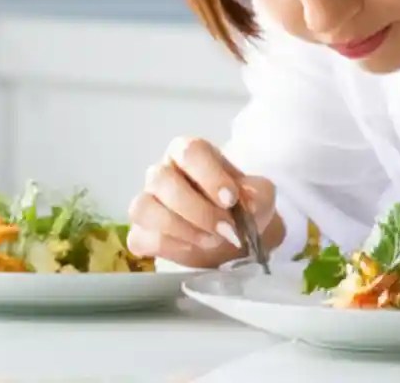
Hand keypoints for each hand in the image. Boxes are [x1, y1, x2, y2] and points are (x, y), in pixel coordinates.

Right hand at [127, 136, 282, 267]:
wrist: (233, 237)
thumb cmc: (240, 207)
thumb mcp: (260, 197)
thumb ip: (258, 194)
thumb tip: (247, 201)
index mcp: (190, 153)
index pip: (190, 151)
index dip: (209, 175)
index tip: (231, 200)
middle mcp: (163, 172)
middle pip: (162, 179)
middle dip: (197, 209)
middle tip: (226, 229)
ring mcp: (147, 201)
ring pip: (145, 207)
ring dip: (182, 228)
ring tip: (212, 240)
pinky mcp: (140, 232)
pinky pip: (142, 236)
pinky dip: (169, 245)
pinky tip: (192, 248)